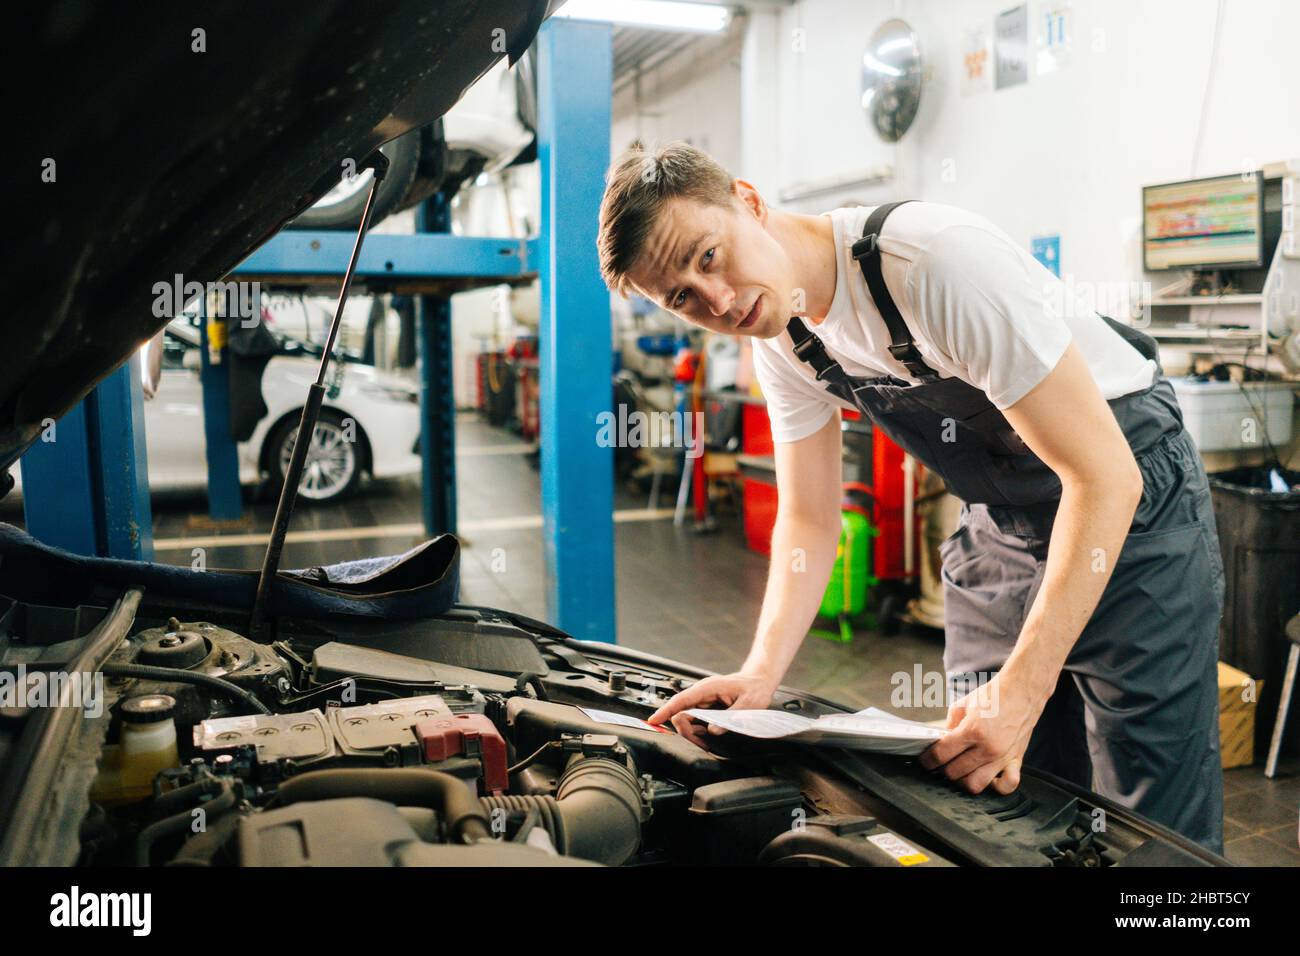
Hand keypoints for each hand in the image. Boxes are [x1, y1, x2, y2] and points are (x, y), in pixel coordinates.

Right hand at [647, 672, 775, 747]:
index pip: (681, 700)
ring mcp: (703, 698)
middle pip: (680, 712)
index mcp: (708, 688)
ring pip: (686, 717)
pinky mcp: (706, 705)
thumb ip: (730, 717)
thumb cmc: (754, 688)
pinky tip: (708, 736)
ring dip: (691, 732)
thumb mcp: (748, 704)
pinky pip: (694, 718)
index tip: (653, 721)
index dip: (665, 711)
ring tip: (706, 743)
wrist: (759, 681)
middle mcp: (701, 692)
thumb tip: (711, 731)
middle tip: (702, 745)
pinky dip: (697, 729)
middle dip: (685, 731)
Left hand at [917, 669, 1048, 794]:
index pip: (941, 755)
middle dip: (942, 769)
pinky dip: (995, 786)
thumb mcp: (962, 705)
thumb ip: (948, 727)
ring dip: (963, 780)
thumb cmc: (992, 696)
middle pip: (955, 772)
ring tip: (960, 770)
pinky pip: (1007, 786)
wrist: (1022, 691)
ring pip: (975, 784)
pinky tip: (988, 776)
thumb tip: (939, 744)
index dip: (927, 760)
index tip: (925, 761)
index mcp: (972, 731)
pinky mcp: (1016, 760)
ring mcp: (1003, 757)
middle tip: (940, 763)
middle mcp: (988, 747)